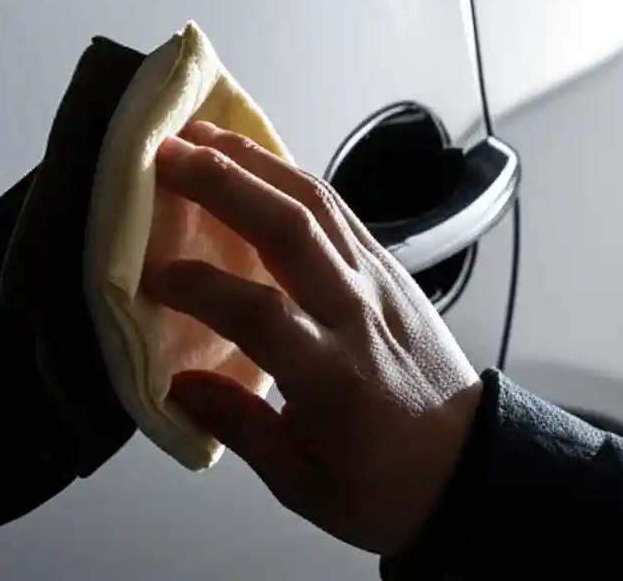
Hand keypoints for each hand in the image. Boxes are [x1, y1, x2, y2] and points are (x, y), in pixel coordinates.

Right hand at [142, 120, 483, 555]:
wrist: (472, 469)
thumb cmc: (384, 485)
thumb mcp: (302, 482)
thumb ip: (237, 426)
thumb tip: (173, 385)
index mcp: (334, 378)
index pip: (261, 314)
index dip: (200, 288)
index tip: (150, 278)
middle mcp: (359, 314)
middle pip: (291, 228)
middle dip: (223, 183)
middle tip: (163, 155)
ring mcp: (379, 281)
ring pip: (316, 201)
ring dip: (253, 160)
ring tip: (198, 136)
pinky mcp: (388, 266)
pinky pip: (335, 206)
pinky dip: (288, 173)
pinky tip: (251, 159)